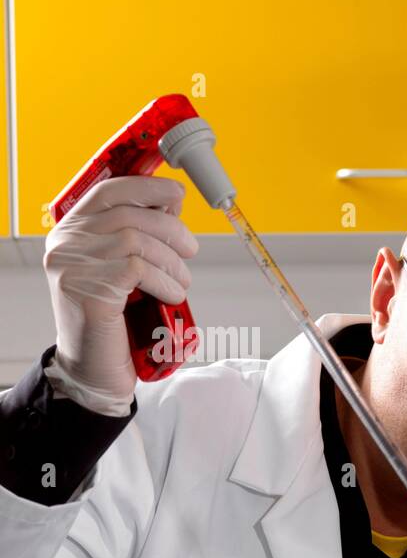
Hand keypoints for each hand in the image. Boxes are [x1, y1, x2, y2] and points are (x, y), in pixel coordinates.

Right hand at [43, 176, 198, 401]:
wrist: (94, 370)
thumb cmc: (114, 322)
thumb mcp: (123, 272)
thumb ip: (136, 239)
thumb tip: (170, 206)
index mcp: (71, 233)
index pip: (108, 192)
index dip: (146, 186)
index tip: (176, 194)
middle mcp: (66, 244)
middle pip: (129, 215)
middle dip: (171, 229)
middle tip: (190, 251)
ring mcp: (73, 266)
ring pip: (137, 240)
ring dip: (172, 260)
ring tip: (182, 282)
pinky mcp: (88, 289)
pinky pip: (138, 269)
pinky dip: (165, 280)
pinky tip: (172, 296)